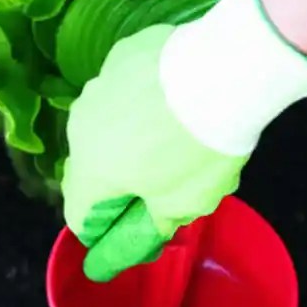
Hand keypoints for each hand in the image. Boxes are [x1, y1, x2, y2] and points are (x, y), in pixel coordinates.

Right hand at [61, 0, 306, 282]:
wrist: (227, 67)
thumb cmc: (201, 146)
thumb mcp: (183, 202)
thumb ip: (147, 228)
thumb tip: (121, 251)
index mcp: (92, 171)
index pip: (80, 217)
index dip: (103, 234)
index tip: (130, 234)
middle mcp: (81, 128)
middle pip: (92, 169)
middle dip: (119, 184)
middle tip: (161, 186)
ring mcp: (99, 85)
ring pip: (106, 125)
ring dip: (129, 139)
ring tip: (174, 136)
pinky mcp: (122, 55)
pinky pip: (125, 88)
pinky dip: (142, 100)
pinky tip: (176, 98)